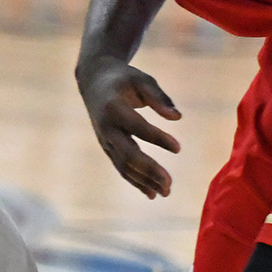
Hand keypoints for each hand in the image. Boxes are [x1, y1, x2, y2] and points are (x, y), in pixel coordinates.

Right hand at [77, 56, 181, 198]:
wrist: (93, 80)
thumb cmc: (123, 78)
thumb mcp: (142, 80)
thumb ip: (159, 97)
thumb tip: (177, 118)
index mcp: (114, 108)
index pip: (138, 127)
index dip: (157, 138)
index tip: (178, 148)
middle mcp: (106, 127)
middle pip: (128, 154)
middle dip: (149, 170)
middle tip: (170, 183)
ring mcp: (105, 139)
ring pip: (124, 165)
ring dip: (144, 180)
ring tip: (166, 191)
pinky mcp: (106, 147)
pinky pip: (121, 167)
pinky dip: (135, 181)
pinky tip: (151, 192)